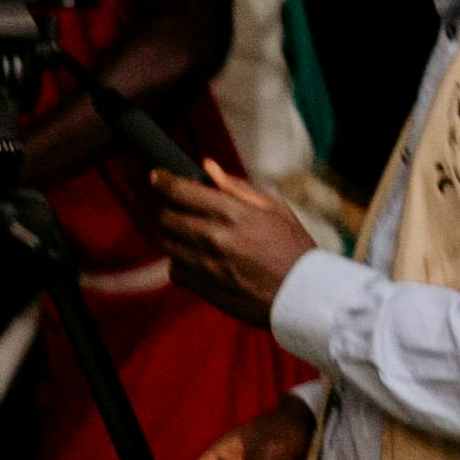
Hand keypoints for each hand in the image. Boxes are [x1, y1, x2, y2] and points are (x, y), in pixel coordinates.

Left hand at [144, 153, 315, 326]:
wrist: (302, 293)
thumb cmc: (292, 246)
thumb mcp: (273, 208)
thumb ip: (236, 187)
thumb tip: (207, 166)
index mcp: (232, 213)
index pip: (180, 191)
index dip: (163, 181)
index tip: (157, 177)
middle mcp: (213, 237)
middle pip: (167, 217)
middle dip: (173, 209)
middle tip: (188, 210)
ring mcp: (205, 264)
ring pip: (168, 243)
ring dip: (178, 236)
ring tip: (201, 237)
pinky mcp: (202, 287)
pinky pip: (174, 270)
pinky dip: (182, 262)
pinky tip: (202, 260)